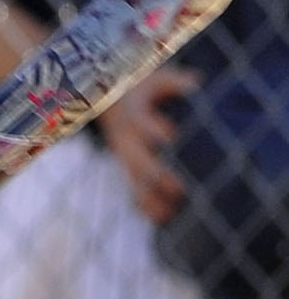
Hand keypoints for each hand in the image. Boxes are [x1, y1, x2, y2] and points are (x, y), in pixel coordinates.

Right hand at [96, 66, 198, 222]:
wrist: (105, 98)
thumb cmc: (138, 86)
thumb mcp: (153, 79)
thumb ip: (172, 82)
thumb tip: (194, 83)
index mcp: (131, 114)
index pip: (139, 123)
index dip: (152, 130)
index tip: (168, 137)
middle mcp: (125, 139)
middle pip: (138, 159)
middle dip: (158, 175)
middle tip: (180, 189)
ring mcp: (124, 155)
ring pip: (135, 180)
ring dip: (151, 199)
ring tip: (167, 216)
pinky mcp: (128, 166)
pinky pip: (135, 187)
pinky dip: (147, 204)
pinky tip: (162, 219)